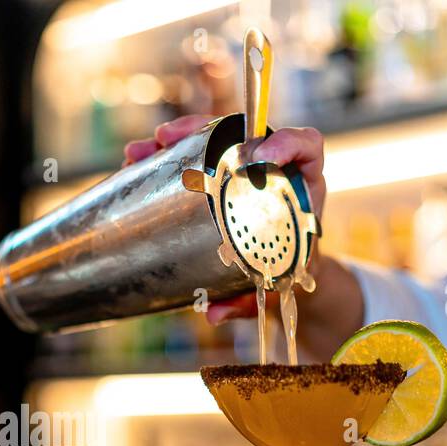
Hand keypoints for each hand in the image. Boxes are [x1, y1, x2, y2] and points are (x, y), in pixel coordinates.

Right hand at [124, 118, 327, 324]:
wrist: (288, 274)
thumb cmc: (288, 274)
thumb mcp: (272, 287)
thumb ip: (247, 301)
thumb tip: (213, 314)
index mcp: (301, 189)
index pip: (307, 147)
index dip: (289, 142)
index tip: (261, 155)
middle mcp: (273, 170)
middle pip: (240, 132)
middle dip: (201, 130)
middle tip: (168, 139)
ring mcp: (245, 170)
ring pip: (211, 139)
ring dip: (172, 140)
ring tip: (140, 151)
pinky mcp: (222, 176)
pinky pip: (196, 156)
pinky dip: (166, 156)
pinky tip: (140, 163)